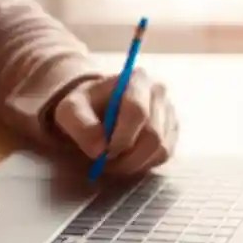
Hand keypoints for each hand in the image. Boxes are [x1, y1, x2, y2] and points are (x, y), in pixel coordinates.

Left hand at [52, 68, 178, 174]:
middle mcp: (159, 92)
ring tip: (114, 161)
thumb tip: (100, 149)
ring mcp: (169, 112)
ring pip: (161, 149)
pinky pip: (164, 155)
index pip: (137, 112)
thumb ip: (81, 127)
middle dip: (128, 157)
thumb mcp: (70, 111)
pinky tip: (127, 158)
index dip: (122, 139)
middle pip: (153, 135)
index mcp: (136, 79)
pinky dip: (144, 163)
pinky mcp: (172, 130)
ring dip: (135, 163)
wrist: (99, 107)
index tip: (104, 153)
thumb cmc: (85, 106)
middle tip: (106, 163)